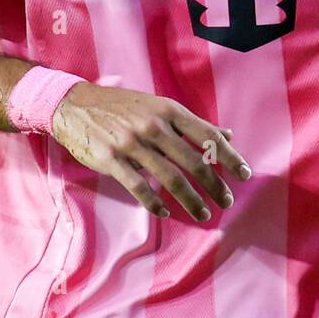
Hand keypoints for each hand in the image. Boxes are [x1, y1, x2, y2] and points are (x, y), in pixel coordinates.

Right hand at [51, 82, 251, 222]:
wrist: (74, 104)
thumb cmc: (122, 106)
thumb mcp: (158, 106)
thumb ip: (191, 123)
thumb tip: (227, 135)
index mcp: (168, 110)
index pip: (208, 136)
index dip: (229, 157)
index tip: (244, 175)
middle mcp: (153, 126)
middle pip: (194, 161)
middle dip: (215, 185)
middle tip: (226, 201)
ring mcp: (131, 143)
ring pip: (170, 178)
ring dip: (191, 200)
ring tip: (203, 213)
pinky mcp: (111, 160)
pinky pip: (139, 187)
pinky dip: (155, 204)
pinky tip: (166, 212)